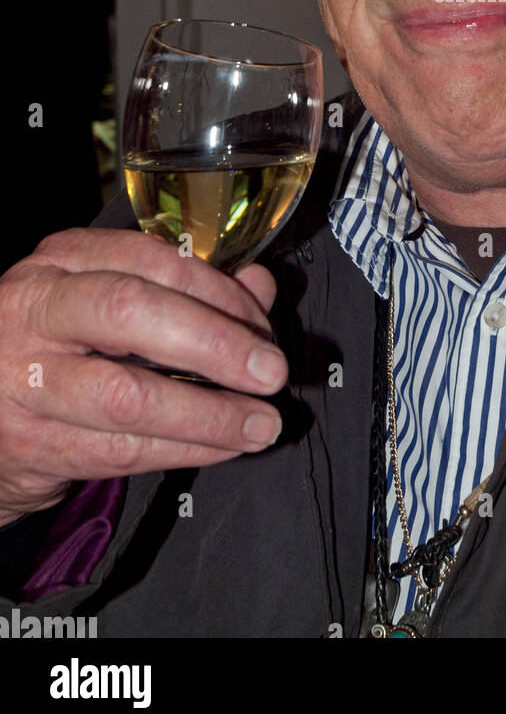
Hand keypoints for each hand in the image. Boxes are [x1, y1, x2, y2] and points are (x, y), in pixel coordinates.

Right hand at [0, 228, 288, 525]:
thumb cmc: (59, 345)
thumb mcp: (111, 297)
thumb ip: (187, 289)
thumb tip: (261, 286)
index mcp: (64, 261)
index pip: (151, 261)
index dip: (218, 293)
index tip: (261, 324)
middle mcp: (37, 310)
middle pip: (131, 314)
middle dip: (215, 344)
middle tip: (269, 371)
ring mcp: (27, 379)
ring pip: (128, 396)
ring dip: (209, 415)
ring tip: (258, 423)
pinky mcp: (32, 442)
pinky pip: (120, 451)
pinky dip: (184, 450)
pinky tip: (222, 446)